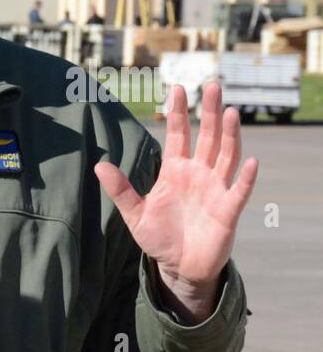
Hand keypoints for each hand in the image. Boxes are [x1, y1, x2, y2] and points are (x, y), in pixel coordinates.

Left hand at [94, 82, 258, 323]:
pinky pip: (240, 190)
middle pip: (207, 136)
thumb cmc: (158, 237)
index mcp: (175, 170)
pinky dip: (247, 177)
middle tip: (213, 85)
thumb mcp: (134, 213)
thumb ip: (120, 189)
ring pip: (226, 155)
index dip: (178, 112)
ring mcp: (216, 189)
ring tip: (230, 112)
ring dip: (230, 135)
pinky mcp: (228, 210)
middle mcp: (198, 173)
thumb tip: (99, 165)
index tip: (177, 87)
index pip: (178, 134)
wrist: (178, 266)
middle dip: (209, 112)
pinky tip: (253, 162)